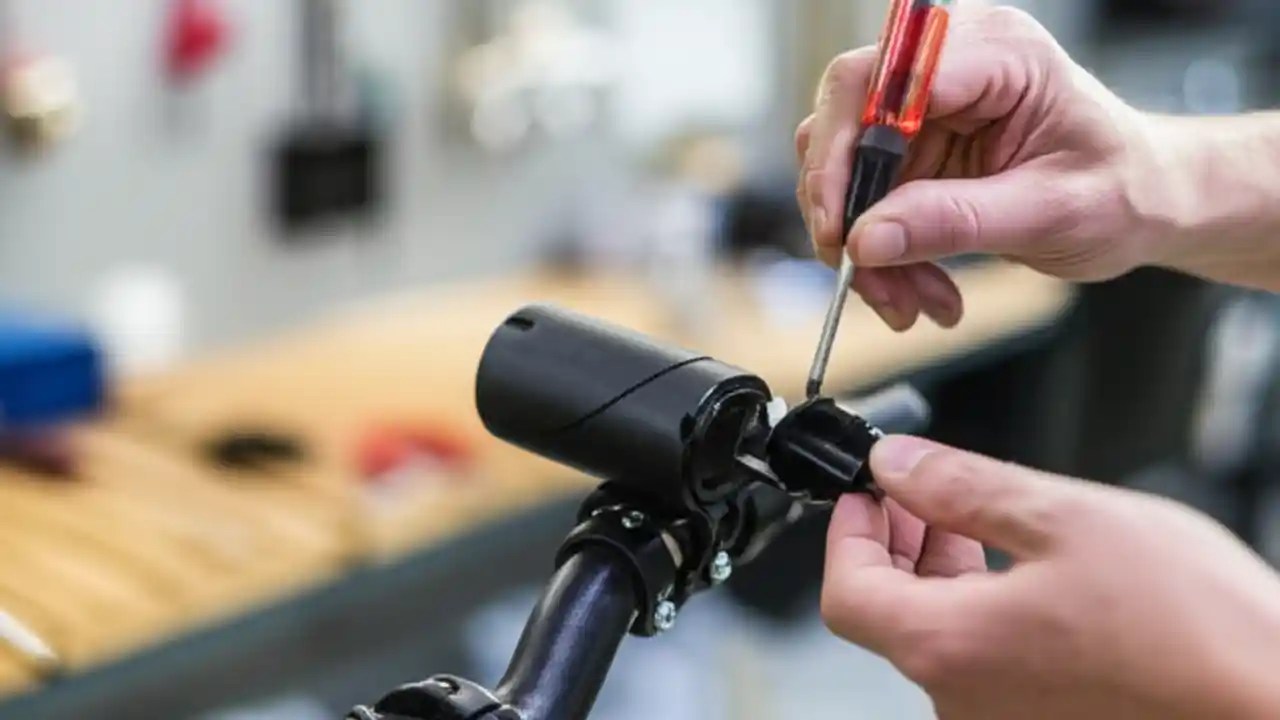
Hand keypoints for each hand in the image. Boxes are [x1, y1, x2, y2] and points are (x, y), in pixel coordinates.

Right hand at [796, 7, 1163, 330]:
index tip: (840, 228)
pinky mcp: (912, 147)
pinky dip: (884, 255)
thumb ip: (955, 221)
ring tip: (912, 302)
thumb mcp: (1049, 212)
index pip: (880, 81)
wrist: (1144, 202)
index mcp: (996, 52)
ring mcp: (924, 107)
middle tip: (869, 280)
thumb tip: (867, 239)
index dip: (843, 151)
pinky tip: (923, 289)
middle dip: (848, 215)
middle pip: (845, 125)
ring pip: (844, 173)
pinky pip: (864, 201)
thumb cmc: (1122, 188)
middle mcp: (948, 66)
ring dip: (866, 249)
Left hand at [822, 436, 1279, 718]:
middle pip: (888, 615)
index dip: (846, 530)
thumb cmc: (1198, 628)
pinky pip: (985, 665)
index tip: (866, 489)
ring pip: (938, 638)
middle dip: (896, 542)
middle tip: (920, 491)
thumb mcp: (1067, 519)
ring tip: (977, 521)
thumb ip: (962, 488)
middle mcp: (963, 702)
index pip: (846, 592)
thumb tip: (897, 464)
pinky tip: (1021, 572)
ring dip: (940, 573)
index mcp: (951, 649)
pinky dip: (982, 611)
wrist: (1279, 707)